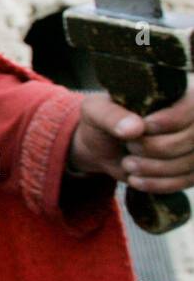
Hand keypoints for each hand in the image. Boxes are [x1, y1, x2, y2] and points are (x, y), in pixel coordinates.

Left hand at [70, 89, 193, 192]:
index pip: (191, 108)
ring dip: (155, 169)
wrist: (100, 147)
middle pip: (192, 139)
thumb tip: (135, 127)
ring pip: (190, 162)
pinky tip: (136, 180)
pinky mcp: (188, 168)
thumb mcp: (96, 112)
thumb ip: (112, 115)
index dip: (168, 122)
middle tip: (129, 148)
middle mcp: (189, 119)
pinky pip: (186, 180)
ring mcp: (191, 145)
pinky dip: (159, 184)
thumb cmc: (101, 121)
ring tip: (128, 164)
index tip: (142, 129)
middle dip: (156, 148)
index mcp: (172, 96)